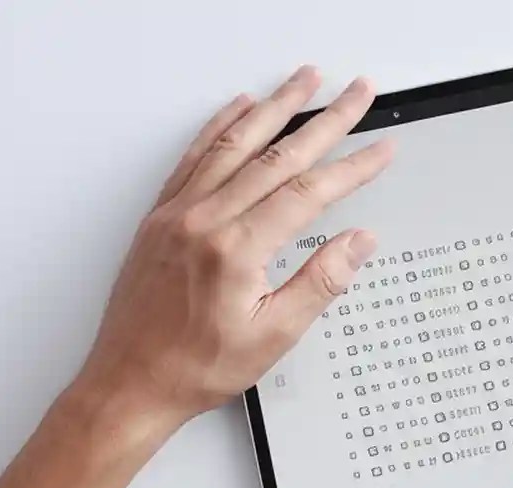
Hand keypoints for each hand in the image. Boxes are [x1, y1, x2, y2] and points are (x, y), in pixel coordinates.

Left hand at [76, 66, 393, 422]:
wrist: (130, 382)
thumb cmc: (196, 367)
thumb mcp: (274, 337)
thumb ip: (319, 282)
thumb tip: (357, 242)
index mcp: (236, 250)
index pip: (309, 193)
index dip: (352, 168)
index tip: (382, 149)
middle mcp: (205, 221)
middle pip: (278, 156)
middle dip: (326, 120)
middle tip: (357, 93)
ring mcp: (179, 214)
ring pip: (236, 144)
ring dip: (276, 106)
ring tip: (306, 81)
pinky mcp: (161, 217)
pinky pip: (195, 157)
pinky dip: (222, 127)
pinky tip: (241, 108)